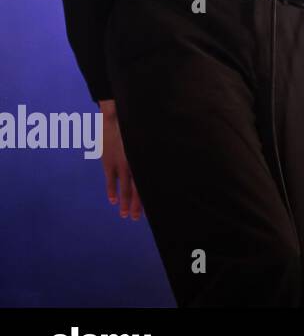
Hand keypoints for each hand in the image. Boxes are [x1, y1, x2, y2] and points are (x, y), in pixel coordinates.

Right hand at [99, 103, 142, 220]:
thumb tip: (162, 166)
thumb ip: (153, 156)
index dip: (148, 198)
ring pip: (124, 189)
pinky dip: (112, 191)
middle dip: (137, 206)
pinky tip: (114, 201)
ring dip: (124, 203)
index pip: (149, 185)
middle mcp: (134, 166)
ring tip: (125, 215)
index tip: (150, 210)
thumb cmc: (138, 129)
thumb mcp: (149, 142)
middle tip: (136, 218)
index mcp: (145, 161)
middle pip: (137, 190)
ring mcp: (120, 165)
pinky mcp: (108, 163)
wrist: (118, 117)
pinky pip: (111, 181)